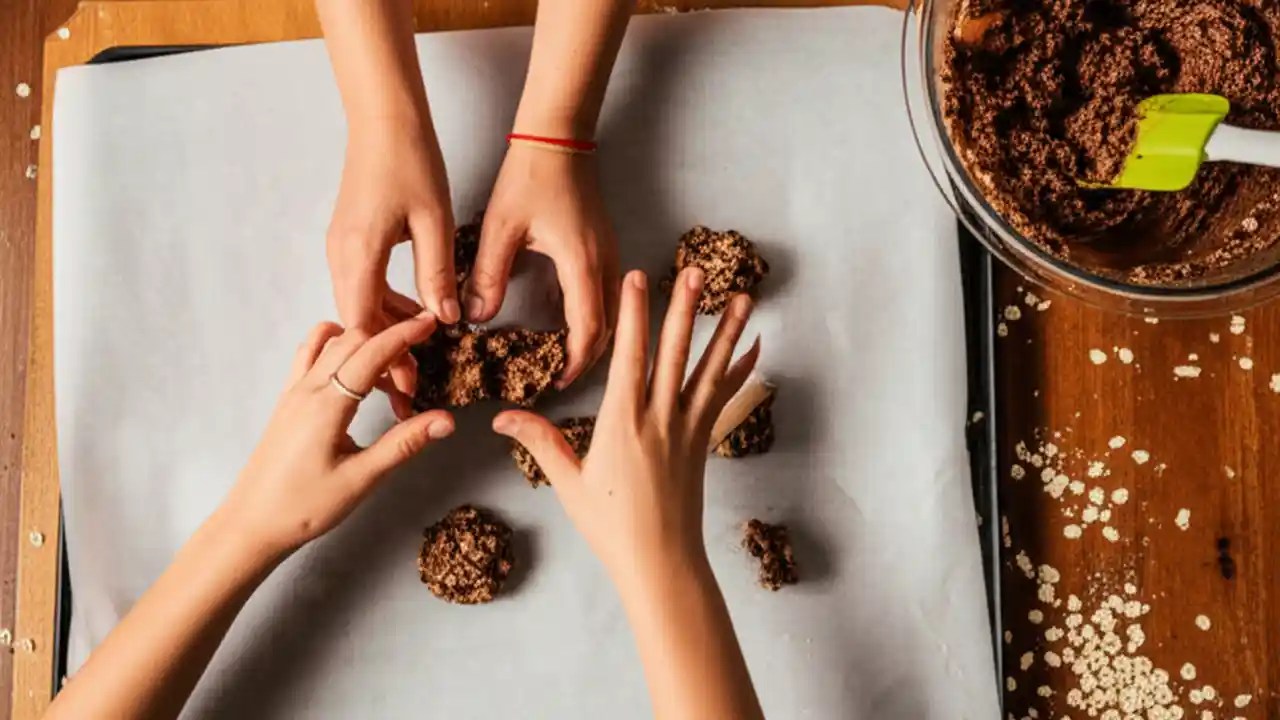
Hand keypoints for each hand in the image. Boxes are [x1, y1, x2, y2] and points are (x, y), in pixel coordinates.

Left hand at [223, 317, 454, 555]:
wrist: (251, 525)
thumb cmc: (303, 508)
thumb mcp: (360, 479)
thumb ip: (403, 444)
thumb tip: (445, 420)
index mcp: (326, 405)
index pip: (371, 352)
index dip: (404, 334)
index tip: (430, 322)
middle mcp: (306, 389)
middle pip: (351, 338)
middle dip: (388, 338)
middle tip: (418, 364)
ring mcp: (293, 392)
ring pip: (328, 342)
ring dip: (361, 342)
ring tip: (389, 370)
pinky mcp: (287, 402)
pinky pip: (310, 357)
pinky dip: (337, 351)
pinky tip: (355, 378)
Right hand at [326, 123, 457, 414]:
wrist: (384, 118)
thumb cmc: (410, 161)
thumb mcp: (434, 221)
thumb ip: (437, 273)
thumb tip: (446, 319)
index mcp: (358, 255)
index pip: (362, 326)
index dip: (384, 360)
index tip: (408, 385)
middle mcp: (340, 255)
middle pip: (356, 323)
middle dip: (382, 357)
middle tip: (412, 388)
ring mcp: (341, 247)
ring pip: (359, 305)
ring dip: (385, 332)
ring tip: (416, 360)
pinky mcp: (350, 238)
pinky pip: (363, 285)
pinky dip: (384, 306)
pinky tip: (414, 315)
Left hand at [466, 146, 620, 387]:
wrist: (557, 136)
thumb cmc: (531, 175)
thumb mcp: (500, 227)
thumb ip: (488, 274)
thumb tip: (476, 316)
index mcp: (580, 263)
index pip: (588, 329)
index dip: (575, 362)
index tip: (556, 380)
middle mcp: (604, 262)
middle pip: (610, 327)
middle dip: (588, 357)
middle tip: (559, 376)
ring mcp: (609, 252)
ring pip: (613, 311)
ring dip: (594, 336)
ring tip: (565, 354)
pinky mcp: (604, 244)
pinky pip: (608, 291)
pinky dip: (595, 314)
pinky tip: (568, 317)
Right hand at [493, 267, 757, 584]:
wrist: (659, 561)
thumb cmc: (611, 526)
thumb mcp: (568, 482)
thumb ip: (539, 442)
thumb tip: (501, 416)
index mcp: (622, 423)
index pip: (629, 356)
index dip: (633, 314)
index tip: (636, 279)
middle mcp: (660, 419)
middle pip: (675, 353)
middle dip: (686, 308)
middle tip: (698, 271)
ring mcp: (687, 429)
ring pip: (709, 370)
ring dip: (726, 331)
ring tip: (744, 299)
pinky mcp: (704, 441)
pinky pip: (724, 397)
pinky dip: (740, 370)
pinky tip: (754, 347)